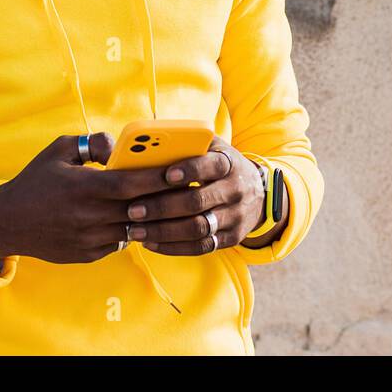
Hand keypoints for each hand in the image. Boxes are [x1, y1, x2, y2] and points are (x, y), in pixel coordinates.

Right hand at [0, 133, 171, 264]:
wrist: (7, 222)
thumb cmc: (35, 180)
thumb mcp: (59, 150)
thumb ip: (93, 144)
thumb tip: (120, 147)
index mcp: (83, 187)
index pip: (131, 183)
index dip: (158, 177)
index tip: (180, 169)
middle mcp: (88, 216)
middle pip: (139, 208)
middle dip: (166, 197)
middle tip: (188, 186)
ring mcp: (88, 239)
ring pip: (133, 228)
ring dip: (153, 217)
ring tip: (172, 204)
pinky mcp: (87, 255)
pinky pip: (119, 241)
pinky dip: (131, 230)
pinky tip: (141, 219)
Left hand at [123, 137, 265, 255]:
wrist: (258, 192)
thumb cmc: (220, 165)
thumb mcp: (212, 148)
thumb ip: (188, 145)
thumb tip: (146, 145)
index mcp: (229, 163)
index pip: (211, 165)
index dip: (189, 170)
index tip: (165, 176)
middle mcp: (235, 190)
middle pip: (197, 201)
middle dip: (162, 207)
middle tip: (133, 210)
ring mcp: (235, 217)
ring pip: (197, 229)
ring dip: (163, 231)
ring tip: (135, 231)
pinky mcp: (231, 238)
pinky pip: (200, 247)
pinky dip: (173, 247)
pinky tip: (150, 243)